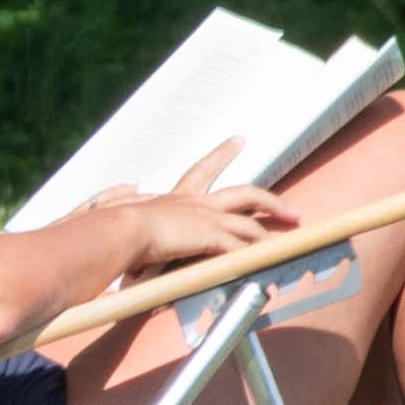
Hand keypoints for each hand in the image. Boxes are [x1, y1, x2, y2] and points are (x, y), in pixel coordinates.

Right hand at [119, 138, 296, 275]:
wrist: (119, 229)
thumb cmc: (113, 223)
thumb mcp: (121, 209)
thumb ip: (126, 200)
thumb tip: (132, 188)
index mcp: (178, 199)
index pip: (204, 170)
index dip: (222, 155)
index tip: (239, 139)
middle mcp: (197, 205)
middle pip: (245, 195)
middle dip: (271, 201)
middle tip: (291, 209)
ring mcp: (207, 220)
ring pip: (250, 225)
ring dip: (270, 236)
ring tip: (288, 245)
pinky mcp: (210, 238)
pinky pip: (240, 249)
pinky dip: (254, 258)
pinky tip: (266, 265)